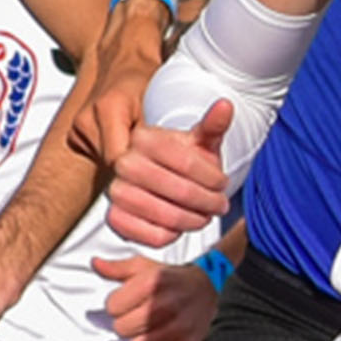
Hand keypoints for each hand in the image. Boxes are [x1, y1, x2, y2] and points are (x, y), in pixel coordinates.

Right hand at [71, 0, 172, 164]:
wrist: (123, 54)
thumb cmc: (144, 73)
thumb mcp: (161, 101)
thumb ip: (162, 133)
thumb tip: (177, 161)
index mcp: (108, 109)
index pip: (122, 161)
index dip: (144, 170)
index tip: (160, 170)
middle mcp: (86, 120)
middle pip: (114, 165)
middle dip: (137, 167)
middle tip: (157, 160)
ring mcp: (78, 128)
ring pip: (106, 163)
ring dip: (127, 161)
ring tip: (144, 145)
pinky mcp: (74, 135)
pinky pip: (98, 156)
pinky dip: (115, 153)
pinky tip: (127, 140)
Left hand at [95, 254, 218, 340]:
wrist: (213, 290)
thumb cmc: (174, 280)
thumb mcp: (147, 267)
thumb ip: (118, 268)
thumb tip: (95, 264)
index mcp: (154, 282)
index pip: (112, 307)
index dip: (117, 304)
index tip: (129, 302)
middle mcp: (166, 305)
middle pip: (121, 329)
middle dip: (127, 323)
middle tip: (140, 315)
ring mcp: (179, 328)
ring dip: (141, 340)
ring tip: (151, 328)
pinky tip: (162, 339)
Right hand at [106, 101, 232, 248]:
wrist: (157, 178)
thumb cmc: (181, 159)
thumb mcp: (198, 141)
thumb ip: (213, 125)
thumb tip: (226, 105)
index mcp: (143, 137)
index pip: (187, 162)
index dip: (213, 178)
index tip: (224, 184)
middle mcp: (124, 163)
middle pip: (179, 190)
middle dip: (207, 201)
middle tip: (220, 205)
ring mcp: (116, 191)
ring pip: (167, 215)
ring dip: (194, 220)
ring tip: (205, 216)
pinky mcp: (114, 218)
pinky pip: (151, 235)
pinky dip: (173, 235)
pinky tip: (182, 227)